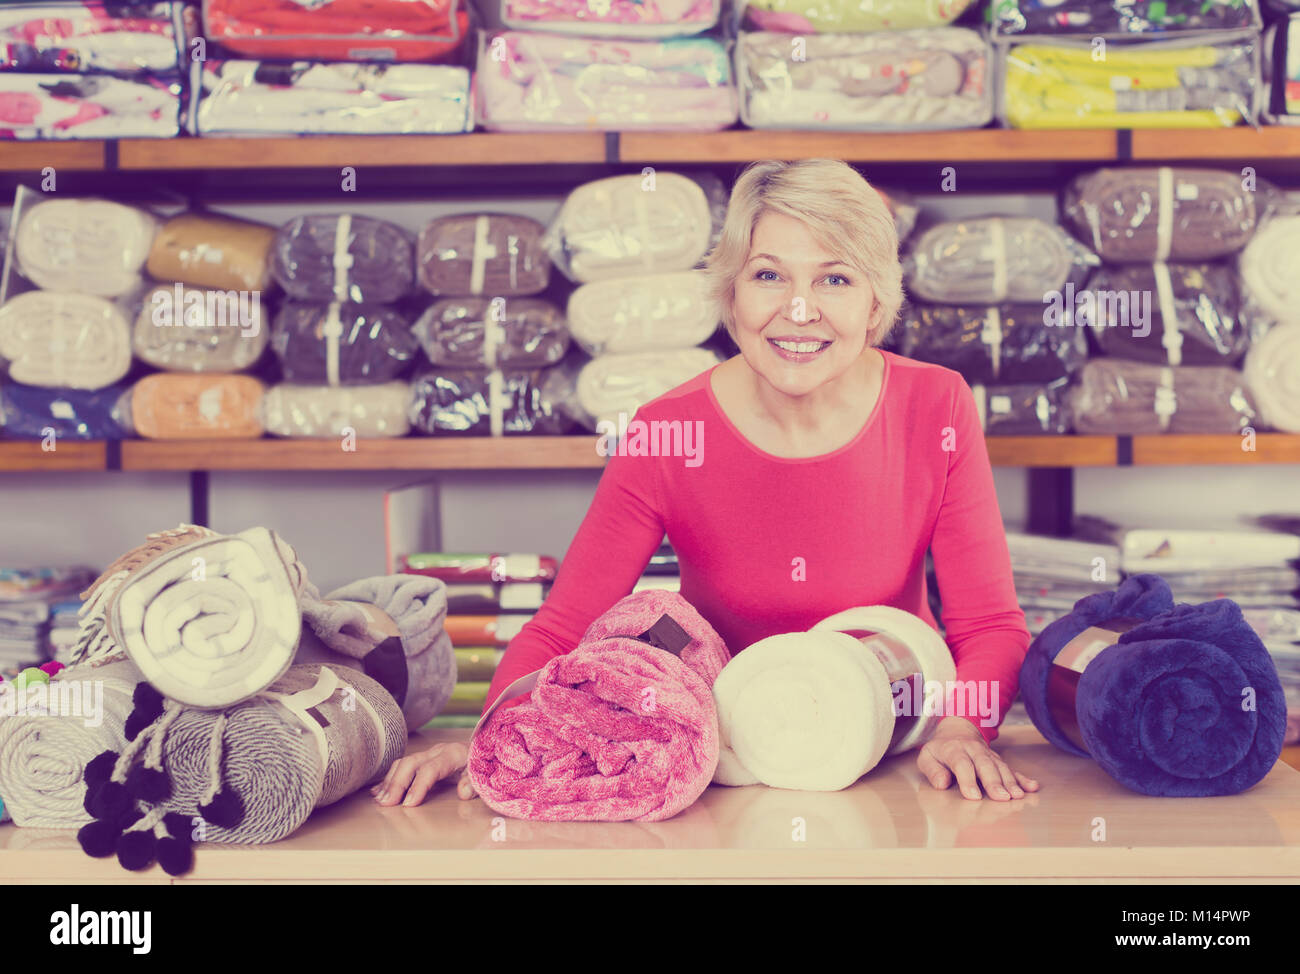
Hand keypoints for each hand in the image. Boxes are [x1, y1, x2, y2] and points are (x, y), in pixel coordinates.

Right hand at [371, 742, 475, 806]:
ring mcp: (429, 753)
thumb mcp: (484, 773)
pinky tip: (379, 791)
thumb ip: (475, 782)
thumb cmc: (484, 764)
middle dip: (397, 783)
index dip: (418, 786)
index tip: (408, 804)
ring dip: (390, 782)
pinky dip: (389, 778)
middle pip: (411, 763)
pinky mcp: (424, 758)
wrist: (487, 748)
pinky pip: (402, 765)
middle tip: (387, 804)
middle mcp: (438, 751)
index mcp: (453, 754)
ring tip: (381, 800)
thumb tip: (463, 793)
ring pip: (403, 763)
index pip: (430, 769)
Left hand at [916, 716, 1038, 801]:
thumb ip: (932, 770)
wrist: (958, 731)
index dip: (967, 780)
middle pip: (985, 765)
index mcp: (954, 749)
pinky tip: (1032, 787)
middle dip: (994, 782)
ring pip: (1000, 767)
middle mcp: (974, 751)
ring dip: (1010, 782)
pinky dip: (1022, 778)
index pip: (962, 764)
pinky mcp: (999, 761)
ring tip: (1018, 796)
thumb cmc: (940, 750)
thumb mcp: (927, 757)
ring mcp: (989, 755)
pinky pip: (1012, 768)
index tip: (973, 796)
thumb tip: (941, 784)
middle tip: (1002, 798)